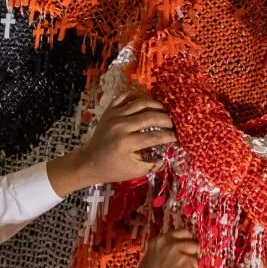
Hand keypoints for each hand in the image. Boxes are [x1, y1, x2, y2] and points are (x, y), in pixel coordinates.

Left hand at [47, 93, 176, 195]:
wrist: (89, 161)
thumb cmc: (113, 169)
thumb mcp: (135, 171)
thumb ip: (153, 164)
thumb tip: (168, 157)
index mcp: (127, 142)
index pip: (154, 136)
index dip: (169, 136)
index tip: (178, 136)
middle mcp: (121, 126)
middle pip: (150, 116)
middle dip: (166, 119)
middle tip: (173, 123)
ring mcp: (114, 115)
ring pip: (140, 103)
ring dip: (155, 105)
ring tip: (164, 110)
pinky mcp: (109, 110)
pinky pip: (125, 96)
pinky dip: (137, 96)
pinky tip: (146, 102)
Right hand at [128, 229, 202, 267]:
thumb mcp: (150, 259)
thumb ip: (164, 252)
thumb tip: (179, 253)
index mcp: (161, 241)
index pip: (184, 233)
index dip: (187, 242)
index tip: (187, 249)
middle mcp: (174, 246)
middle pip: (194, 245)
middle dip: (191, 256)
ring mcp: (184, 258)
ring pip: (196, 263)